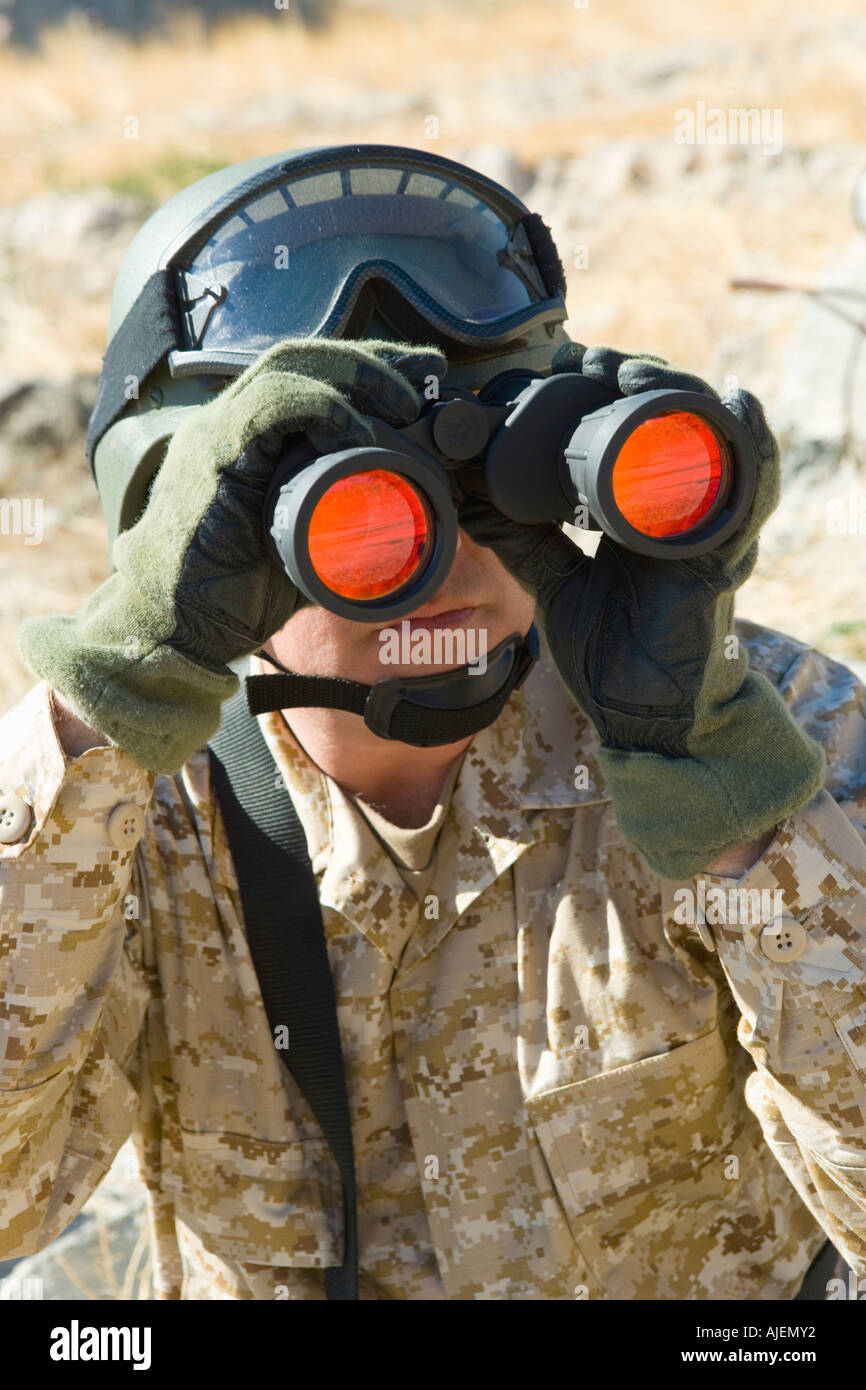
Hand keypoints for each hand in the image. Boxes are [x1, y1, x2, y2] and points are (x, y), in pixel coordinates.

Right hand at [19, 337, 446, 773]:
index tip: (423, 376)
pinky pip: (269, 409)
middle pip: (304, 358)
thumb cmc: (231, 593)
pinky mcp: (213, 460)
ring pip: (289, 369)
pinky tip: (356, 431)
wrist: (175, 628)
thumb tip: (398, 531)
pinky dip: (320, 410)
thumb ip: (335, 525)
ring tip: (404, 405)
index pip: (309, 374)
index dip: (369, 366)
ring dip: (356, 377)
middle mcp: (228, 424)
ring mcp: (217, 437)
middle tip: (426, 376)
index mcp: (247, 439)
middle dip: (373, 360)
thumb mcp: (300, 547)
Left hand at [459, 343, 824, 878]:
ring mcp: (708, 529)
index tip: (563, 362)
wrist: (645, 718)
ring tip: (634, 374)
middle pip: (673, 421)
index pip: (631, 429)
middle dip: (638, 378)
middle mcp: (682, 510)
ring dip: (679, 398)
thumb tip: (468, 493)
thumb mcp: (555, 583)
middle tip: (592, 359)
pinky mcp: (724, 557)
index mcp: (642, 511)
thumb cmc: (612, 655)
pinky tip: (732, 408)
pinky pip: (748, 492)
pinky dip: (747, 447)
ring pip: (711, 440)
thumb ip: (522, 539)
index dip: (606, 389)